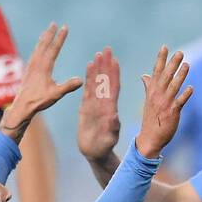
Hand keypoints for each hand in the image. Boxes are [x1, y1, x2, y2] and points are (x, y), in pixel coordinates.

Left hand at [0, 23, 82, 142]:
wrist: (22, 106)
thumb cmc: (39, 101)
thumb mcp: (56, 94)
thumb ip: (68, 86)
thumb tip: (81, 80)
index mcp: (44, 67)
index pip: (54, 48)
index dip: (60, 37)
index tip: (65, 27)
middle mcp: (37, 63)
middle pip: (44, 44)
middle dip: (50, 34)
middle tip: (54, 23)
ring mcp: (31, 66)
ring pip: (38, 48)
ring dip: (43, 39)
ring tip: (46, 32)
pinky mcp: (28, 71)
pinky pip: (34, 55)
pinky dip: (37, 48)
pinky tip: (38, 49)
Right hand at [77, 47, 120, 162]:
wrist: (95, 152)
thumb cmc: (104, 146)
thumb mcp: (109, 138)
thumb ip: (111, 128)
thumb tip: (113, 116)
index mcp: (110, 109)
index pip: (113, 87)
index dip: (114, 73)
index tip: (114, 59)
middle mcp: (103, 104)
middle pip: (106, 80)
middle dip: (106, 65)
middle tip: (107, 49)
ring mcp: (95, 104)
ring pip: (97, 83)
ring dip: (98, 68)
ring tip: (98, 54)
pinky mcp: (86, 107)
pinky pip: (88, 90)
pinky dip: (89, 78)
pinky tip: (89, 66)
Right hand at [136, 46, 191, 158]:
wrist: (149, 139)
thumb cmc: (150, 119)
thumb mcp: (148, 101)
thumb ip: (148, 86)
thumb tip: (145, 75)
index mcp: (152, 91)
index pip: (156, 71)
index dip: (161, 59)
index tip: (165, 47)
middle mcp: (157, 95)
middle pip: (166, 76)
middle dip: (172, 64)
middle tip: (180, 52)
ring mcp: (165, 104)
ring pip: (173, 87)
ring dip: (180, 76)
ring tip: (187, 65)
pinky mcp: (172, 113)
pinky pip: (179, 102)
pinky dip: (185, 95)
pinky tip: (191, 88)